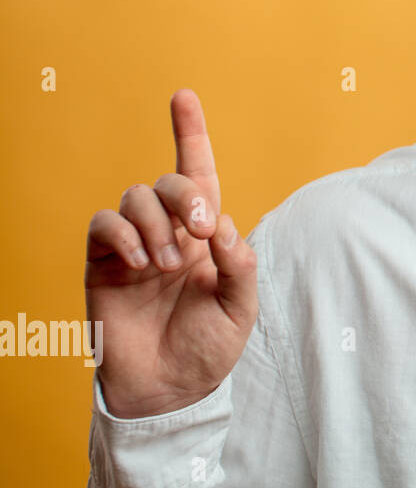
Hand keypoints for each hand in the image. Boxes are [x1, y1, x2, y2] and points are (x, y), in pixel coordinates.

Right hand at [84, 89, 257, 418]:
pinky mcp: (102, 264)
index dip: (190, 134)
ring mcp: (134, 246)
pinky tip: (139, 264)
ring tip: (167, 265)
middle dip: (185, 195)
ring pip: (135, 197)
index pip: (199, 175)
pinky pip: (103, 226)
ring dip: (156, 224)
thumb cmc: (208, 348)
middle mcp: (170, 232)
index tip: (182, 96)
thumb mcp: (241, 307)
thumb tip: (223, 224)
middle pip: (169, 180)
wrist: (169, 390)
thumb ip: (239, 264)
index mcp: (207, 235)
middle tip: (200, 232)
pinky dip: (122, 235)